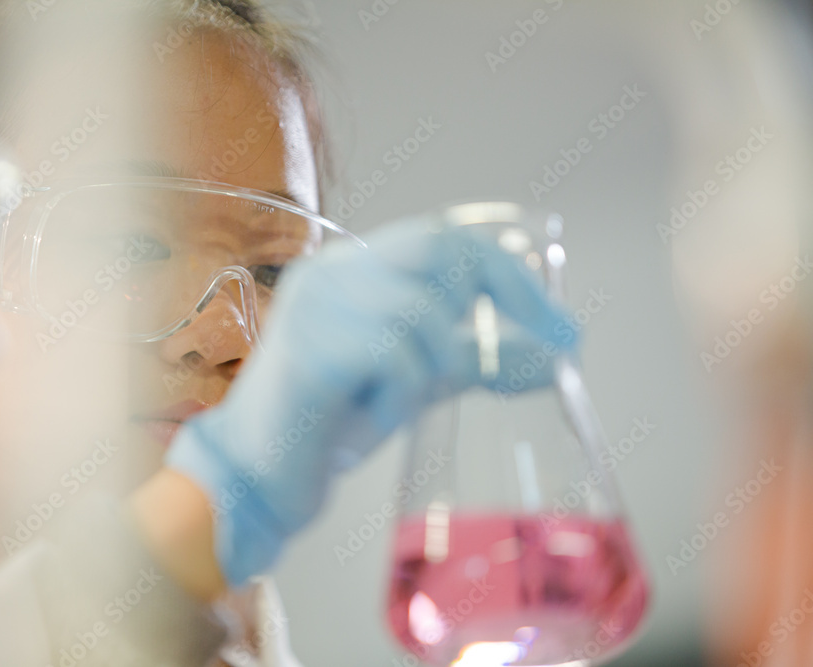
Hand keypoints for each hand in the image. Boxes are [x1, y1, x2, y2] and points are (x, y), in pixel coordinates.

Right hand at [167, 215, 574, 584]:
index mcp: (353, 268)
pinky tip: (368, 421)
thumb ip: (477, 360)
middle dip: (500, 298)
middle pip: (437, 248)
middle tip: (539, 349)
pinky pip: (392, 358)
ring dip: (435, 369)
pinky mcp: (308, 351)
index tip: (562, 328)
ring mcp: (314, 307)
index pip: (444, 238)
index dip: (510, 275)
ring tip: (399, 405)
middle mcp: (331, 273)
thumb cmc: (332, 422)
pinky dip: (399, 397)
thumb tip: (556, 356)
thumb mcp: (417, 381)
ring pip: (422, 314)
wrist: (259, 475)